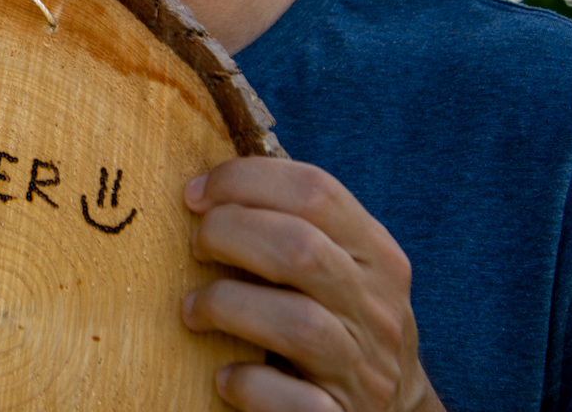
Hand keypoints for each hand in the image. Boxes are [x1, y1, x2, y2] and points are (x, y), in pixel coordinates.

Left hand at [180, 157, 444, 411]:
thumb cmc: (345, 326)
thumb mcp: (344, 268)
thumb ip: (300, 226)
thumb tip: (213, 182)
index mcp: (377, 256)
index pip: (316, 191)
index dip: (245, 181)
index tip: (196, 194)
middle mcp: (377, 309)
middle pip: (300, 249)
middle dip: (229, 234)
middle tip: (196, 245)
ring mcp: (363, 369)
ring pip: (297, 323)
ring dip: (227, 306)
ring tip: (194, 309)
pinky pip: (293, 400)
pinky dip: (249, 384)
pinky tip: (225, 377)